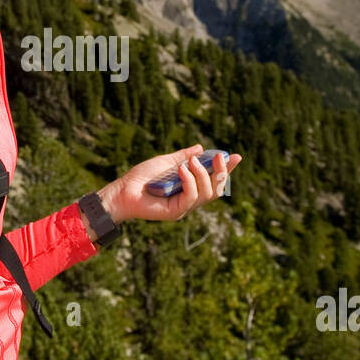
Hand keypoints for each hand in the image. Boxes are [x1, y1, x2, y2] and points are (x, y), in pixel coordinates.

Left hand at [95, 144, 242, 225]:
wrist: (122, 190)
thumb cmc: (141, 177)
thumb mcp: (166, 162)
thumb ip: (183, 157)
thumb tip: (200, 148)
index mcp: (190, 187)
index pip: (213, 180)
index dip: (226, 169)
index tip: (236, 156)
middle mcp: (190, 199)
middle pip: (216, 189)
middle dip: (222, 172)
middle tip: (221, 157)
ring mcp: (183, 207)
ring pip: (206, 194)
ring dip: (202, 174)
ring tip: (192, 162)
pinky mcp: (175, 212)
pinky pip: (190, 197)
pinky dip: (189, 181)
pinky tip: (181, 170)